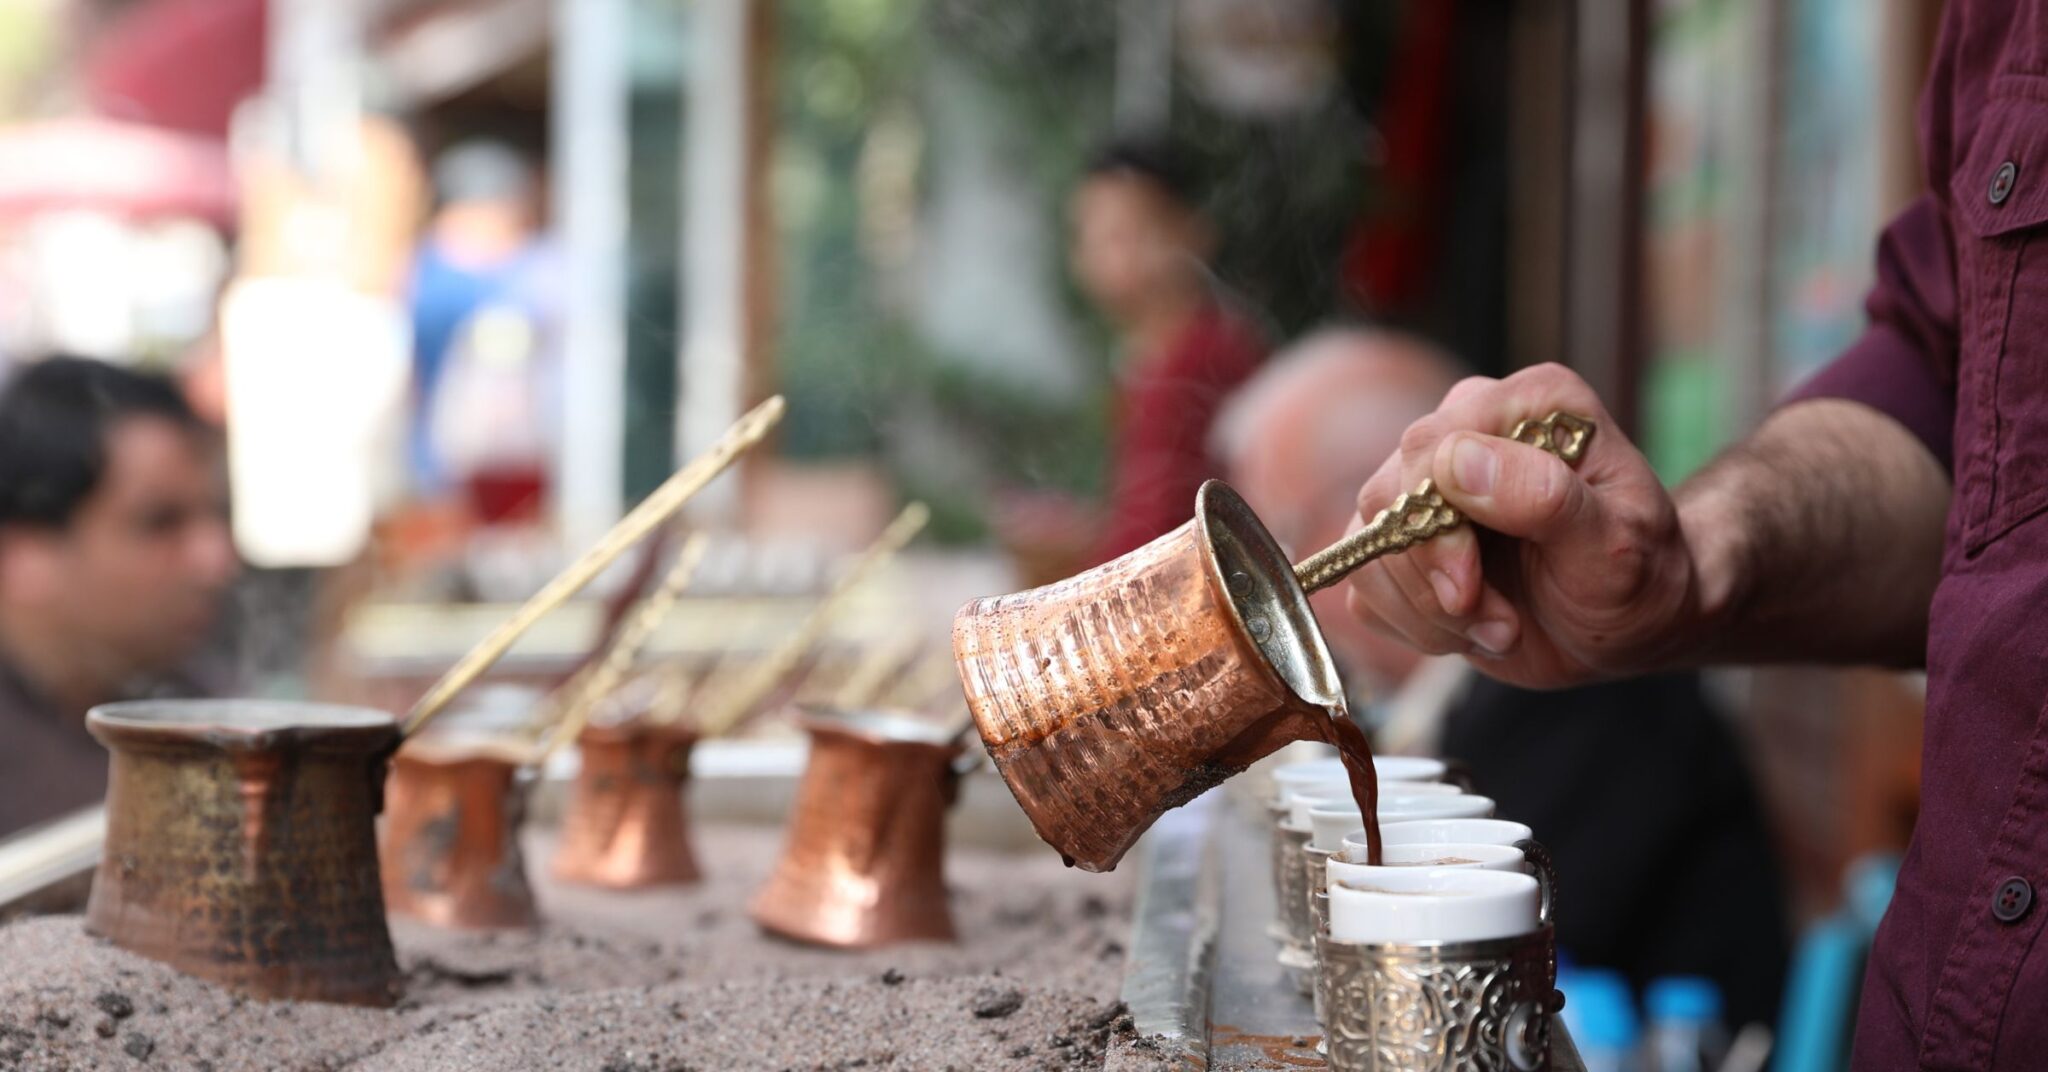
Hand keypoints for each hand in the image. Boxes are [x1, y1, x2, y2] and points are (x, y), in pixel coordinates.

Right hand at [1343, 364, 1701, 688]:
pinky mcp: (1406, 539)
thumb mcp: (1615, 543)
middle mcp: (1469, 428)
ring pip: (1367, 547)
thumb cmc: (1638, 576)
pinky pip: (1365, 585)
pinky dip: (1413, 625)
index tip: (1469, 590)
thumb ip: (1543, 496)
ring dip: (1428, 611)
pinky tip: (1472, 629)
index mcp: (1528, 405)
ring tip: (1501, 628)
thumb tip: (1455, 462)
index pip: (1429, 447)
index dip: (1435, 528)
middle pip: (1385, 496)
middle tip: (1499, 623)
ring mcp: (1430, 484)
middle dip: (1432, 579)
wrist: (1631, 624)